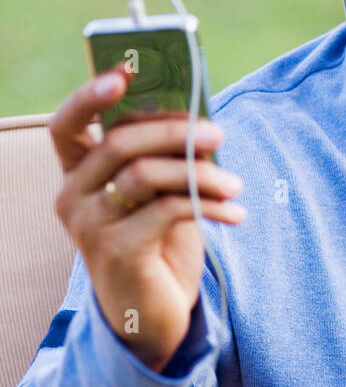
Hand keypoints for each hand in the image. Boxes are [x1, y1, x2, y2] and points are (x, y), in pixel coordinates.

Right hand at [50, 63, 245, 370]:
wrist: (152, 314)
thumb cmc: (158, 243)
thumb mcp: (159, 193)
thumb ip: (166, 155)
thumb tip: (200, 116)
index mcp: (79, 172)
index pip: (68, 124)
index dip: (91, 95)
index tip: (125, 72)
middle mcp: (73, 195)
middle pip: (118, 142)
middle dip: (174, 131)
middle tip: (218, 132)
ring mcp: (90, 225)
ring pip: (145, 174)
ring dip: (200, 173)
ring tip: (235, 185)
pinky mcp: (117, 251)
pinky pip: (167, 210)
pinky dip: (209, 205)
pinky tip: (235, 214)